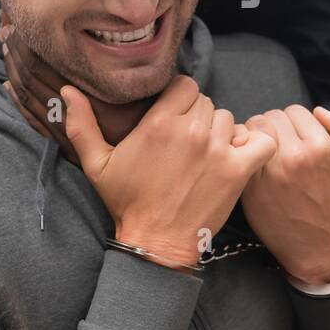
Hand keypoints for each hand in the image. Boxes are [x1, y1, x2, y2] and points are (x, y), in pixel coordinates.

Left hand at [0, 20, 147, 165]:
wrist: (153, 176)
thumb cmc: (158, 125)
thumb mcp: (153, 89)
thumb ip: (132, 64)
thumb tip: (112, 31)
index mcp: (95, 95)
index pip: (50, 63)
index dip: (32, 42)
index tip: (23, 23)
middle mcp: (78, 113)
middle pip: (36, 76)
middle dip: (18, 51)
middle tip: (6, 30)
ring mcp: (67, 132)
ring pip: (31, 96)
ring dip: (14, 71)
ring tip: (6, 48)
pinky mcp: (65, 147)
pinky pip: (34, 120)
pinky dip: (19, 101)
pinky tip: (10, 87)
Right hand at [63, 77, 275, 267]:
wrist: (156, 244)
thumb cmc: (127, 203)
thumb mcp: (96, 164)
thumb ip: (82, 124)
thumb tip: (67, 90)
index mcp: (158, 123)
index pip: (184, 85)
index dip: (180, 99)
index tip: (174, 117)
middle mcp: (189, 131)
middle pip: (206, 102)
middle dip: (197, 116)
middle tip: (187, 142)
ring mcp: (217, 150)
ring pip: (228, 118)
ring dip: (220, 132)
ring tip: (207, 153)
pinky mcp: (237, 170)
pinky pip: (261, 141)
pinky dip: (255, 144)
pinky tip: (239, 155)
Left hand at [241, 106, 329, 284]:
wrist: (316, 245)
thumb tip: (320, 111)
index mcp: (319, 149)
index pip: (296, 111)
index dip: (298, 121)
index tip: (300, 136)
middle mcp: (292, 157)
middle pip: (272, 116)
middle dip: (277, 126)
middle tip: (283, 143)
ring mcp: (268, 172)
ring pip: (253, 129)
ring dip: (259, 135)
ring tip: (269, 150)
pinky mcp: (250, 184)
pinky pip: (240, 150)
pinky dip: (245, 150)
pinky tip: (255, 162)